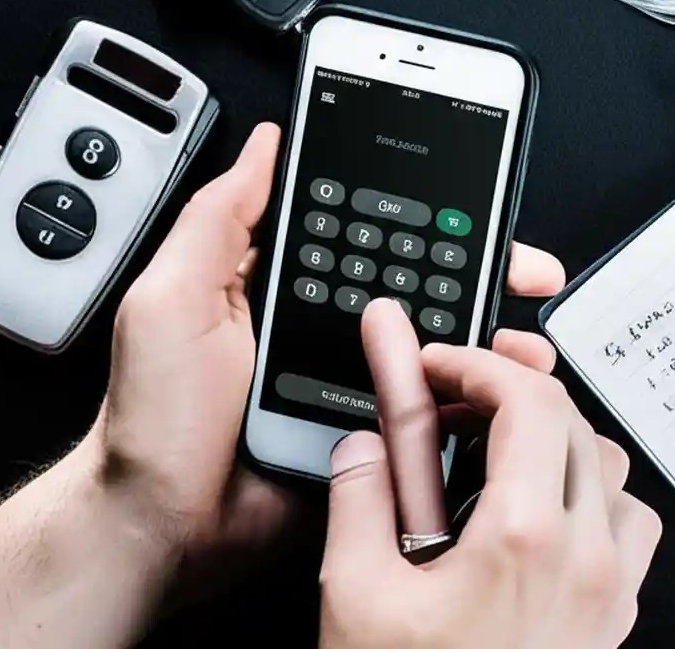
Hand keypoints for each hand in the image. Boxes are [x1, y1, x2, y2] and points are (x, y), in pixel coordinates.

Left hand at [90, 123, 568, 598]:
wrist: (167, 528)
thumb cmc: (154, 420)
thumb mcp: (170, 298)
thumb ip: (219, 219)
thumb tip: (265, 147)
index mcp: (284, 286)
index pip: (364, 233)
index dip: (418, 213)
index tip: (469, 199)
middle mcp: (327, 329)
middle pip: (416, 285)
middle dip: (478, 270)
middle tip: (521, 267)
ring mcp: (354, 383)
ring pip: (436, 348)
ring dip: (486, 336)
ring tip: (521, 333)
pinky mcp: (372, 437)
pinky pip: (431, 411)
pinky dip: (473, 399)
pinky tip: (502, 390)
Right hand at [319, 302, 662, 648]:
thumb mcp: (357, 597)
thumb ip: (361, 497)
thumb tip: (368, 439)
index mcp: (521, 537)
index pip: (526, 399)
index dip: (477, 365)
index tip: (437, 365)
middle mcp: (583, 554)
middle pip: (571, 419)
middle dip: (511, 388)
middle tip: (459, 387)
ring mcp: (610, 587)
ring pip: (611, 466)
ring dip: (556, 437)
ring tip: (498, 444)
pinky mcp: (615, 615)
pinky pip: (631, 523)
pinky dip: (594, 494)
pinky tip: (546, 509)